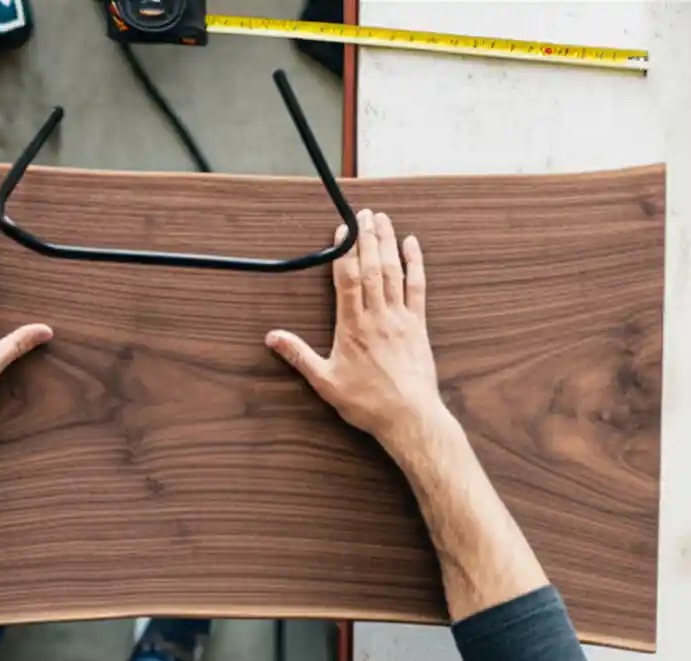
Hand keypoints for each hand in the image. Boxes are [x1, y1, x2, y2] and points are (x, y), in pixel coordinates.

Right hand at [266, 209, 442, 441]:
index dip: (345, 251)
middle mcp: (377, 316)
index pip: (348, 279)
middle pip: (372, 268)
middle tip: (363, 212)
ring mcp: (401, 319)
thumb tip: (271, 337)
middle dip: (367, 237)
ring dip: (388, 243)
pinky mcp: (418, 326)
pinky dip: (415, 264)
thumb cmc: (366, 402)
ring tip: (383, 219)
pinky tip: (412, 244)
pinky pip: (417, 288)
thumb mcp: (325, 382)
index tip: (342, 229)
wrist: (409, 417)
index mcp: (352, 327)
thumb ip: (299, 356)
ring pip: (394, 272)